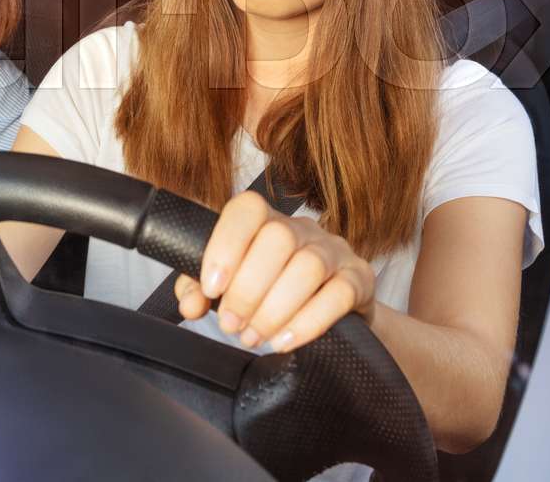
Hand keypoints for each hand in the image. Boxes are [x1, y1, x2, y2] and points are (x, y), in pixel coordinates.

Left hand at [174, 190, 374, 353]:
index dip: (225, 246)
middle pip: (277, 240)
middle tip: (232, 325)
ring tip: (254, 337)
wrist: (335, 315)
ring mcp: (334, 250)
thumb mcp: (232, 288)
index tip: (210, 288)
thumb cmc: (272, 294)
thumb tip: (189, 303)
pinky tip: (284, 341)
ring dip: (274, 309)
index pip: (246, 209)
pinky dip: (307, 322)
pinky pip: (338, 294)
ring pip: (307, 266)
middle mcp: (302, 228)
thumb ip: (201, 290)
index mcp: (266, 221)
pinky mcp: (360, 279)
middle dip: (247, 290)